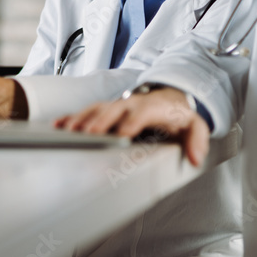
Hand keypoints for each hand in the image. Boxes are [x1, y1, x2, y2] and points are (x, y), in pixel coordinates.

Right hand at [54, 88, 209, 165]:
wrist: (168, 99)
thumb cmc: (177, 115)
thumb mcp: (194, 126)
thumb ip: (197, 140)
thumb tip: (196, 157)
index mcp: (152, 107)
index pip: (140, 113)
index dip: (130, 123)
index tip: (122, 135)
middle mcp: (130, 103)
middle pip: (112, 110)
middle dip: (100, 121)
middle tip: (88, 134)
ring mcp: (116, 105)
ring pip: (96, 109)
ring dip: (82, 119)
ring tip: (68, 131)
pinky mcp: (105, 109)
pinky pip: (86, 111)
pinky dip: (72, 118)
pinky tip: (59, 125)